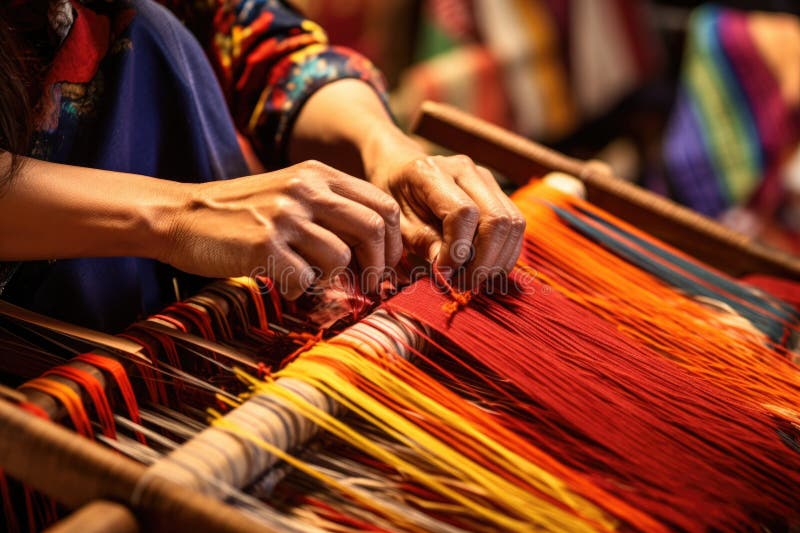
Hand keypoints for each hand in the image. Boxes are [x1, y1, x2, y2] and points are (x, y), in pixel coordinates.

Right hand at [160, 160, 401, 298]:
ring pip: (340, 258)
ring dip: (331, 278)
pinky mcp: (263, 245)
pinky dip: (297, 288)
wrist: (181, 215)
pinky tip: (280, 280)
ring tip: (307, 276)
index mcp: (317, 174)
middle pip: (373, 228)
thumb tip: (377, 246)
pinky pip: (304, 279)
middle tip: (370, 284)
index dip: (394, 240)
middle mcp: (305, 189)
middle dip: (379, 265)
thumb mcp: (290, 190)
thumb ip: (331, 206)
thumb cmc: (241, 211)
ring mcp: (284, 216)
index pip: (382, 204)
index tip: (387, 262)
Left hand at [365, 135, 525, 289]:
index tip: (444, 273)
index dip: (458, 250)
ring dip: (498, 259)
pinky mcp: (496, 189)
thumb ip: (422, 242)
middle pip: (496, 219)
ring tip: (474, 278)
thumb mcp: (397, 223)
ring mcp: (485, 177)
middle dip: (484, 261)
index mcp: (431, 173)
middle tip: (464, 284)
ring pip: (513, 222)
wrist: (399, 167)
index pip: (463, 213)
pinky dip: (505, 252)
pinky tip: (485, 267)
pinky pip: (515, 224)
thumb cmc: (394, 198)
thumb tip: (449, 269)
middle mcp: (464, 169)